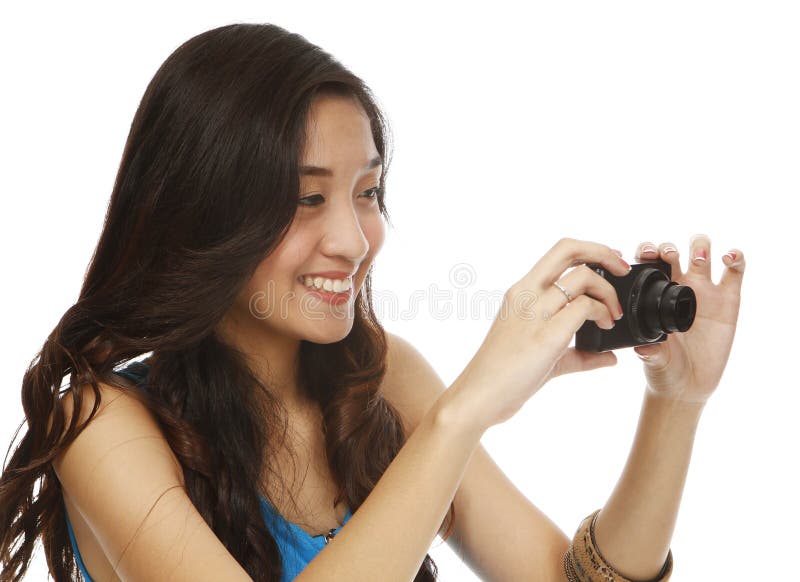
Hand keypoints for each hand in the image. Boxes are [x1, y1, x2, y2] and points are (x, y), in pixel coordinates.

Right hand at [449, 238, 629, 430]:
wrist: (478, 397)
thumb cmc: (502, 377)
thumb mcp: (542, 355)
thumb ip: (578, 353)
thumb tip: (609, 357)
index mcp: (520, 292)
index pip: (559, 252)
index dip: (590, 249)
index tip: (611, 263)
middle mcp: (525, 294)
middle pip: (570, 250)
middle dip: (605, 253)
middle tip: (623, 272)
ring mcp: (534, 313)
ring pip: (583, 277)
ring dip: (608, 293)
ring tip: (613, 316)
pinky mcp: (546, 335)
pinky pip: (584, 308)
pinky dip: (602, 313)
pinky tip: (605, 329)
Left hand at [629, 234, 744, 403]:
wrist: (687, 385)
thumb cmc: (663, 368)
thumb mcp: (654, 360)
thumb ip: (650, 352)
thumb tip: (643, 349)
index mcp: (654, 296)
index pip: (648, 264)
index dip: (646, 252)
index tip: (646, 254)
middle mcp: (678, 288)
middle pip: (673, 252)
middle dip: (669, 247)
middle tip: (668, 256)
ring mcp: (704, 292)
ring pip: (702, 253)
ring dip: (699, 247)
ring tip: (698, 259)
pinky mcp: (728, 300)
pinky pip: (735, 272)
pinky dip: (735, 258)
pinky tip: (729, 258)